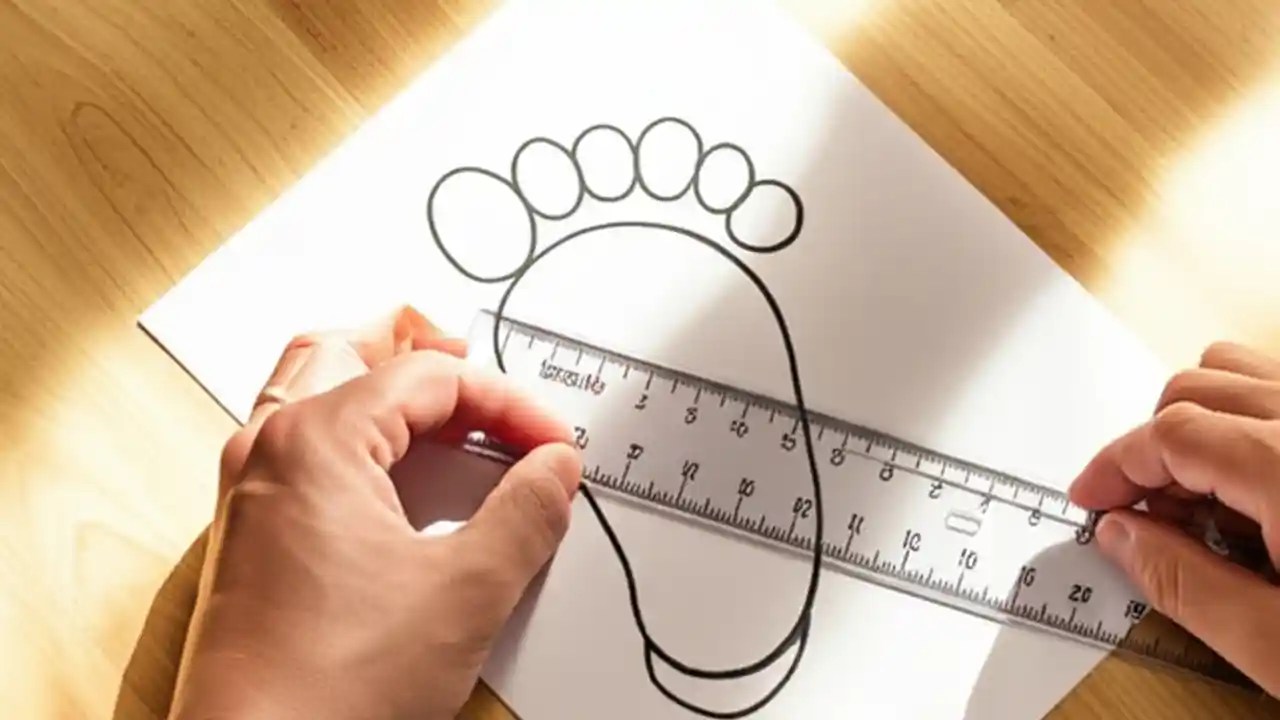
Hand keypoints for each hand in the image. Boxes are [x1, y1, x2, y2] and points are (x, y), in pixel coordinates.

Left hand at [169, 307, 581, 719]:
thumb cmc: (329, 689)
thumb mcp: (465, 591)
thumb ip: (525, 514)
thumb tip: (554, 469)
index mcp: (315, 439)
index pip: (430, 377)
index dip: (507, 401)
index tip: (552, 441)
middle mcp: (269, 450)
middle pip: (350, 350)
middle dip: (422, 347)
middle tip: (478, 365)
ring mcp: (250, 490)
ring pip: (311, 387)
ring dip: (378, 378)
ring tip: (433, 396)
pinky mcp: (251, 532)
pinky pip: (298, 442)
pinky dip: (352, 427)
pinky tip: (390, 466)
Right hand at [1070, 342, 1279, 693]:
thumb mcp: (1279, 648)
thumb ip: (1187, 585)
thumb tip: (1120, 537)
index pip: (1171, 433)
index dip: (1114, 466)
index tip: (1089, 500)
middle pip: (1197, 389)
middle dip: (1150, 447)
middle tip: (1139, 514)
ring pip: (1242, 371)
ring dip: (1199, 421)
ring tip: (1196, 495)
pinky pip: (1278, 388)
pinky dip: (1248, 416)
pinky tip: (1252, 481)